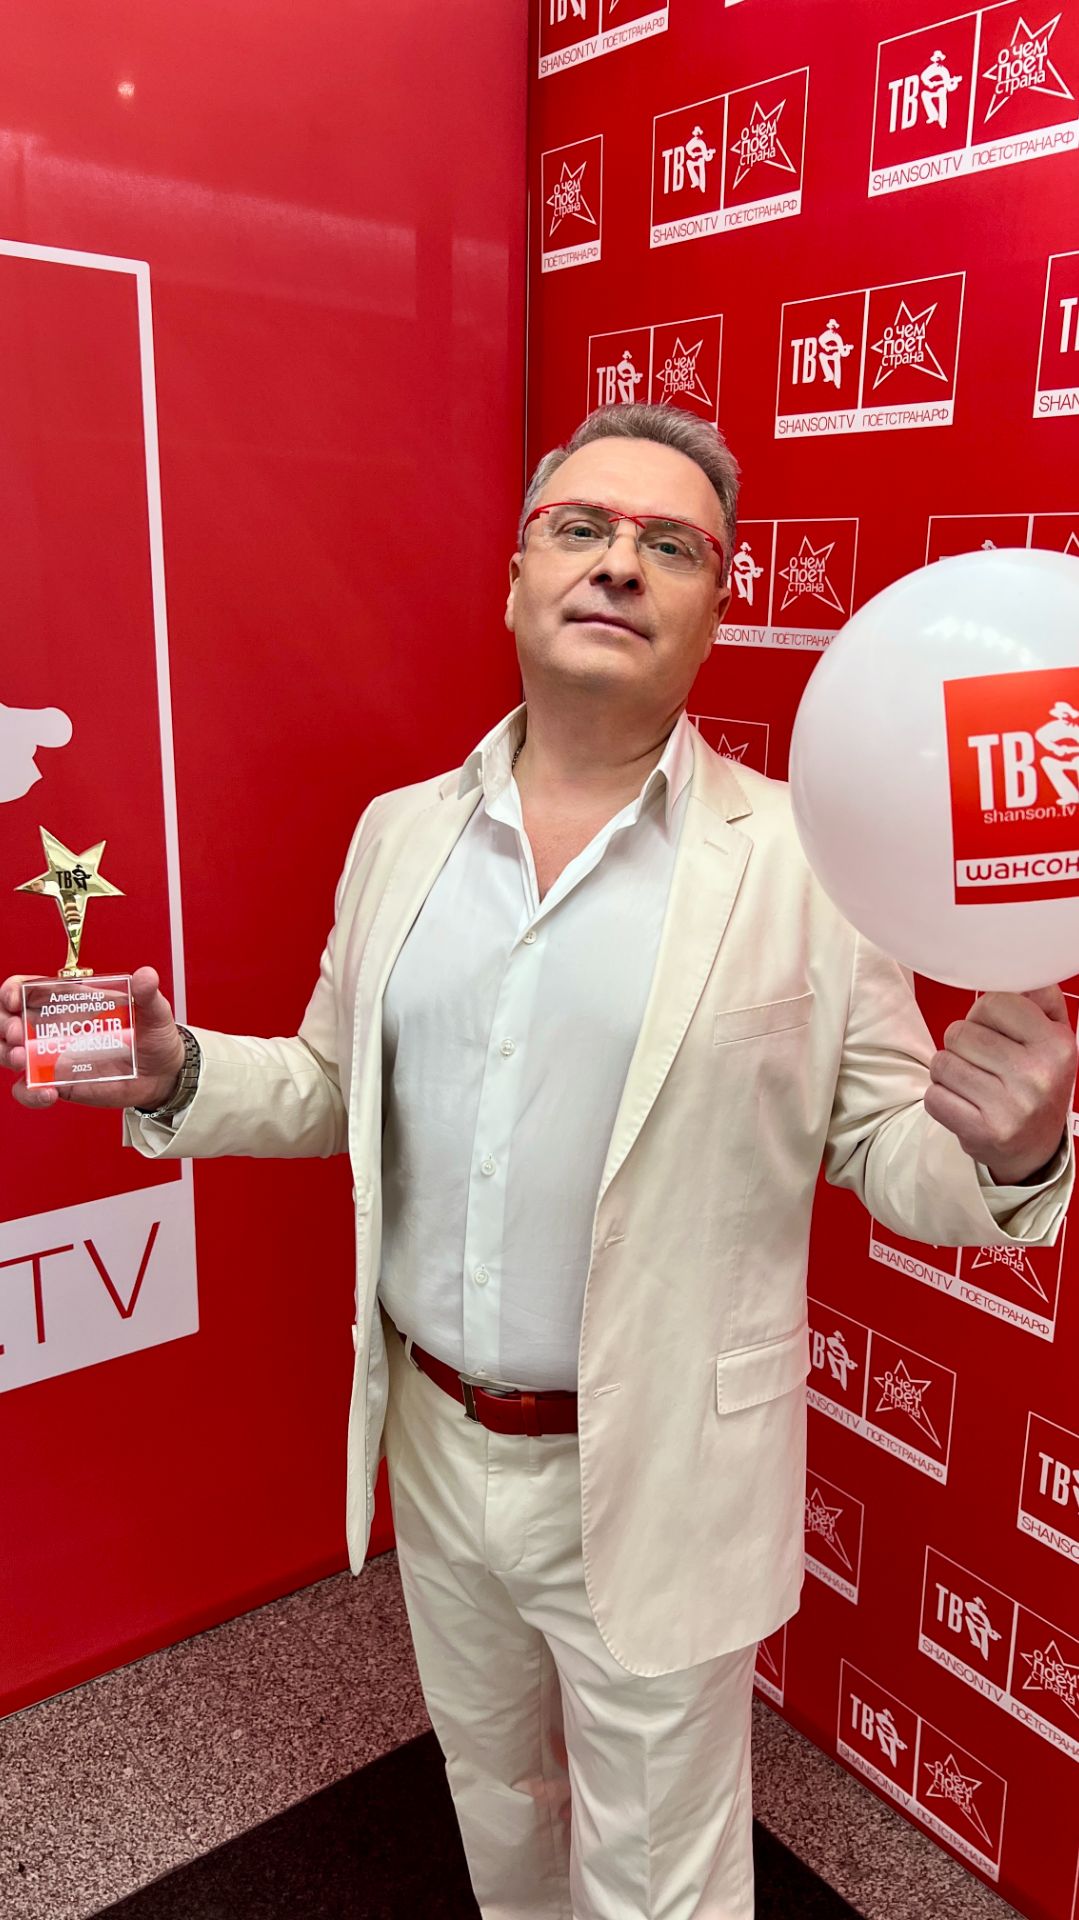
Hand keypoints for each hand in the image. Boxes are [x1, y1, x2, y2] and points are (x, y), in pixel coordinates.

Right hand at [0, 967, 185, 1112]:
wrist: (163, 1075)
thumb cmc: (153, 1037)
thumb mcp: (154, 1012)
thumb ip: (148, 994)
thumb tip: (147, 976)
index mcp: (71, 1001)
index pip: (29, 988)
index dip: (13, 990)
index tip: (14, 998)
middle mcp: (55, 1026)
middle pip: (9, 1020)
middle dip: (4, 1024)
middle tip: (18, 1033)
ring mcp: (53, 1056)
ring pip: (10, 1054)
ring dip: (8, 1055)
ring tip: (23, 1059)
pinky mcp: (58, 1083)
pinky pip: (30, 1089)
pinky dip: (30, 1093)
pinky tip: (49, 1093)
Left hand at [924, 986, 1077, 1183]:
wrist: (1034, 1148)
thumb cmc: (1036, 1080)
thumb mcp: (1053, 1037)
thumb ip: (1039, 997)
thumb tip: (1017, 961)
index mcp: (1057, 1045)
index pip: (993, 1002)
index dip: (984, 1014)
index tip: (997, 1032)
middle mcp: (1037, 1076)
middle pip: (960, 1032)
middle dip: (962, 1044)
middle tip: (984, 1063)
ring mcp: (1010, 1107)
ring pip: (942, 1062)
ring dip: (948, 1070)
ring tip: (973, 1083)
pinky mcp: (982, 1131)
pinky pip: (934, 1096)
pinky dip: (941, 1098)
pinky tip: (965, 1104)